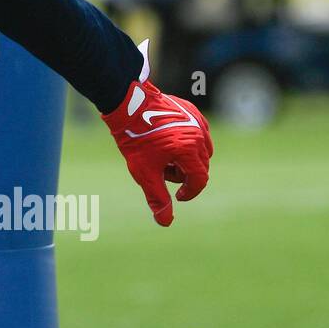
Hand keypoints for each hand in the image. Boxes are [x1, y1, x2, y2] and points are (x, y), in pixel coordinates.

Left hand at [102, 48, 212, 225]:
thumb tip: (165, 222)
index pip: (200, 180)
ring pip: (202, 149)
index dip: (190, 192)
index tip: (178, 196)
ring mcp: (197, 120)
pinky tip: (168, 142)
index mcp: (190, 150)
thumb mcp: (144, 172)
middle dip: (184, 174)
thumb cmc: (134, 139)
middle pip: (201, 165)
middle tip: (162, 171)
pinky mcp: (191, 110)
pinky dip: (188, 142)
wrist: (126, 105)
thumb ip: (158, 198)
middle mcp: (199, 134)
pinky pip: (197, 132)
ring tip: (164, 157)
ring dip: (187, 159)